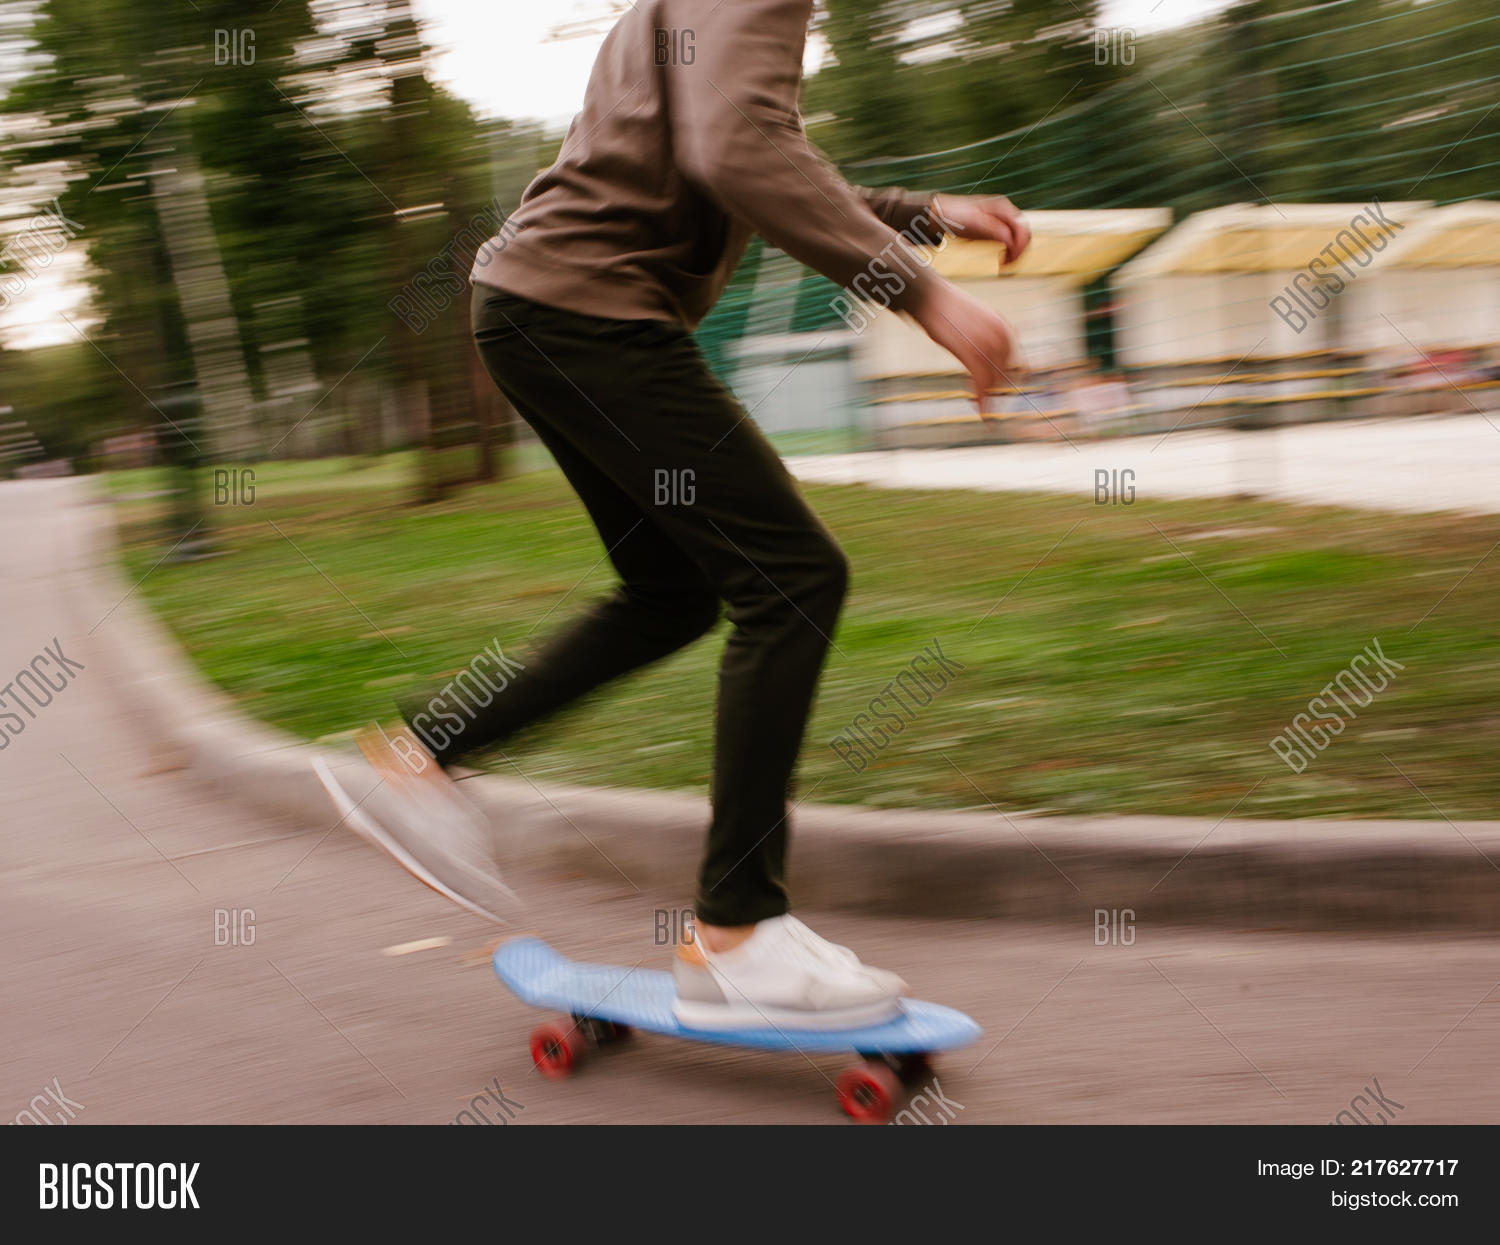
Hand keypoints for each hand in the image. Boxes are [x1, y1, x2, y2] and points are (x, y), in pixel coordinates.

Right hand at [910, 280, 1021, 415]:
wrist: (929, 297)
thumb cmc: (945, 309)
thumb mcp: (974, 320)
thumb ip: (987, 336)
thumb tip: (988, 353)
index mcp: (1003, 326)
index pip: (1015, 361)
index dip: (1009, 380)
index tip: (1001, 392)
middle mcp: (1001, 335)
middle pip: (1006, 374)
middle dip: (998, 392)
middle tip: (988, 404)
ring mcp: (987, 344)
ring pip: (994, 381)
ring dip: (989, 399)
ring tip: (983, 411)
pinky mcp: (971, 353)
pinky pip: (982, 382)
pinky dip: (982, 400)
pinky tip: (980, 410)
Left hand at [931, 193, 1030, 265]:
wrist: (942, 216)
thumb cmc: (955, 216)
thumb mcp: (974, 222)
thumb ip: (992, 229)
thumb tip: (1009, 239)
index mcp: (1003, 208)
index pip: (1022, 228)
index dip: (1020, 245)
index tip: (1012, 259)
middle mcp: (1005, 213)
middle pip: (1023, 234)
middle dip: (1019, 250)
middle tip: (1007, 266)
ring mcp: (1001, 222)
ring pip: (1018, 239)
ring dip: (1015, 253)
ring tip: (1003, 265)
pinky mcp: (996, 231)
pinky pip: (1010, 243)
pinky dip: (1009, 253)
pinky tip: (1001, 261)